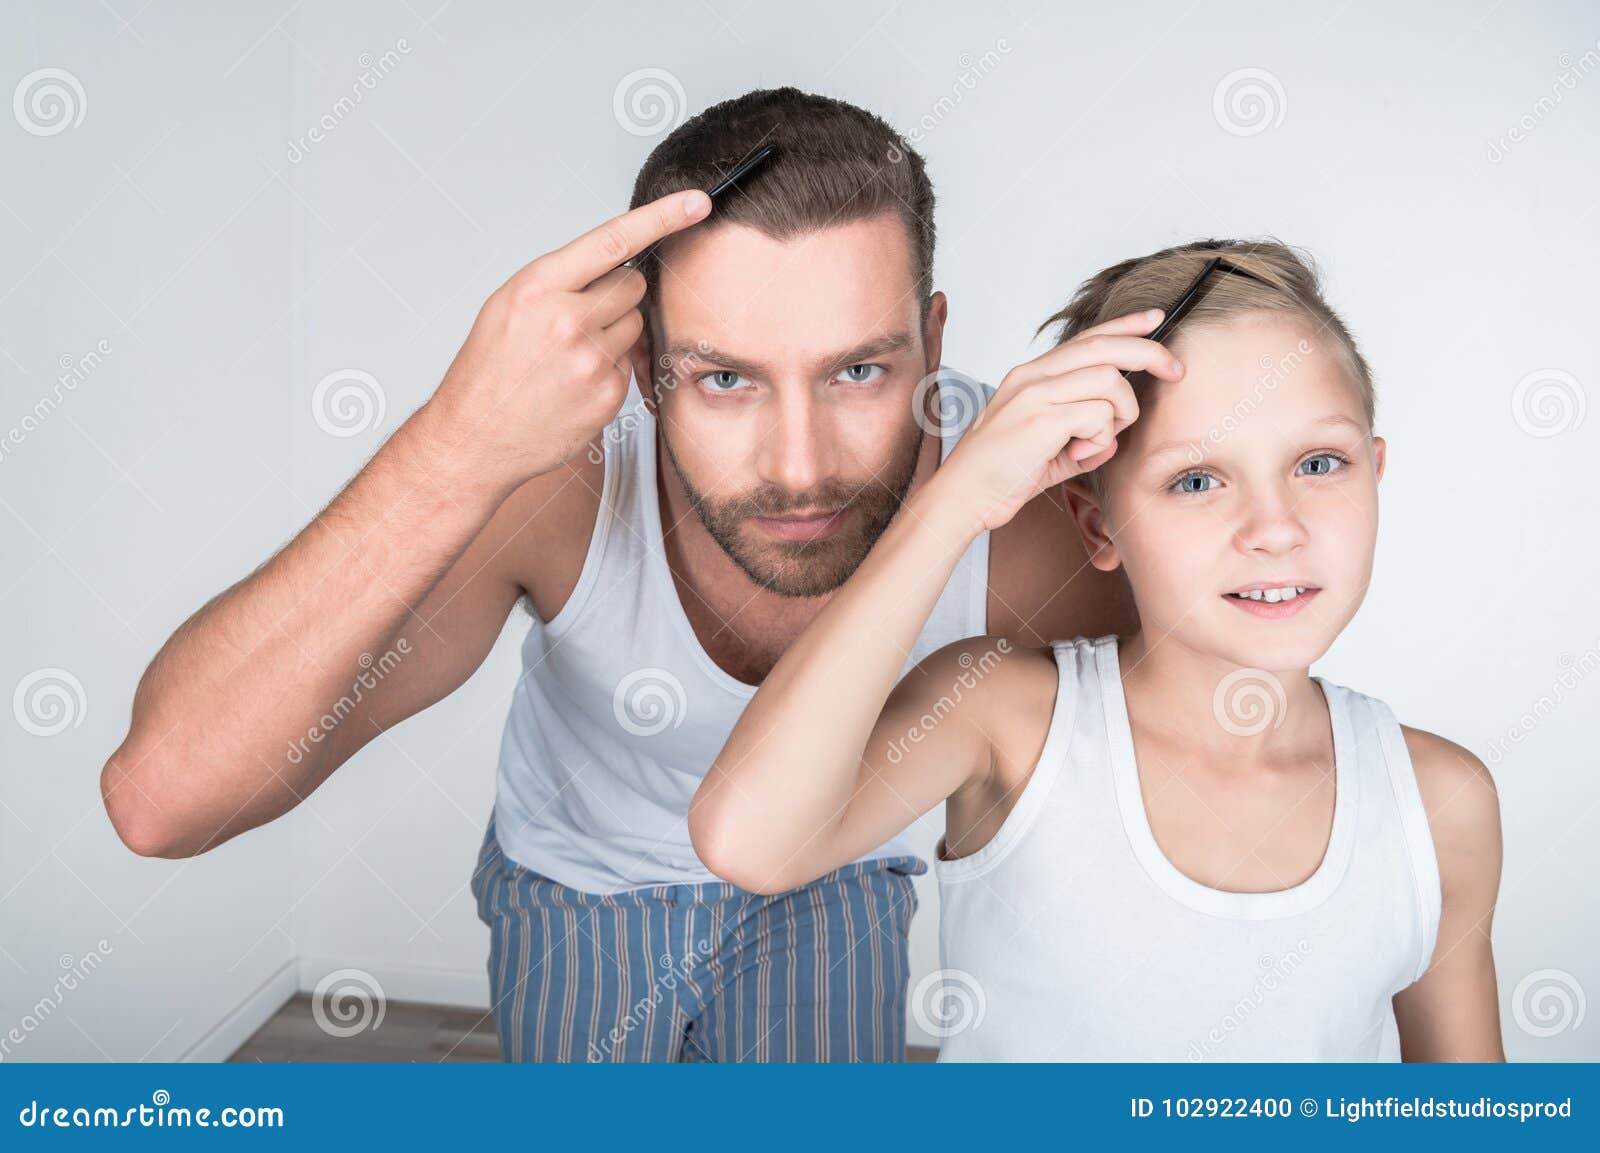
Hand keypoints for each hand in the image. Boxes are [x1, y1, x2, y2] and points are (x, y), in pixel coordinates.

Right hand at [434, 188, 711, 481]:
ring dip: (614, 331)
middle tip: (579, 316)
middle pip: (633, 284)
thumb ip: (563, 279)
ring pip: (635, 323)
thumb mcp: (509, 304)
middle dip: (616, 293)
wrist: (473, 436)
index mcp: (539, 287)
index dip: (662, 217)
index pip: (613, 240)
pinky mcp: (608, 395)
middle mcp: (568, 320)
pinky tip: (574, 382)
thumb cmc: (489, 369)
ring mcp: (592, 361)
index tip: (695, 203)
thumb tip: (617, 261)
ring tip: (570, 354)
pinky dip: (609, 368)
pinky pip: (629, 363)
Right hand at [929, 309, 1184, 533]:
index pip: (1087, 339)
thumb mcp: (1048, 447)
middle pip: (1106, 347)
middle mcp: (1032, 376)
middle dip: (1150, 354)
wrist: (961, 497)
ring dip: (1118, 415)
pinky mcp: (1040, 417)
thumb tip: (1112, 435)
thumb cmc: (1000, 475)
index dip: (1125, 326)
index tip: (1155, 319)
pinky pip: (1098, 417)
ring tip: (1093, 444)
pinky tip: (1076, 456)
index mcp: (1031, 377)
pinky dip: (1100, 440)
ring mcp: (1035, 394)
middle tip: (1176, 370)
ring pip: (1109, 382)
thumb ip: (1081, 434)